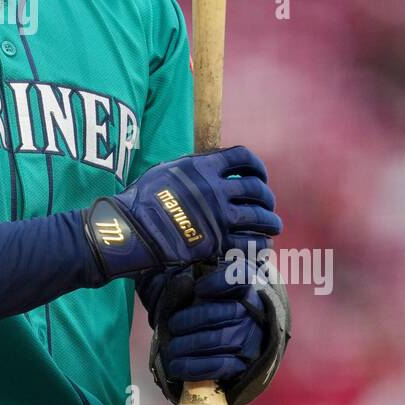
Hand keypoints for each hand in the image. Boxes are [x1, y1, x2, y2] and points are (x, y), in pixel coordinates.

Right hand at [81, 145, 281, 283]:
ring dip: (270, 222)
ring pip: (260, 217)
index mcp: (203, 167)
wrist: (131, 230)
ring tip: (272, 226)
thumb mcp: (165, 170)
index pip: (243, 158)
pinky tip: (261, 245)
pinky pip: (250, 243)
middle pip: (256, 189)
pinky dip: (260, 245)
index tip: (259, 175)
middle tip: (267, 205)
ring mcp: (217, 217)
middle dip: (267, 197)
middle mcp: (214, 189)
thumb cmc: (141, 199)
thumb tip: (210, 165)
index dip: (256, 166)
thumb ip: (191, 167)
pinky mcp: (216, 242)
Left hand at [156, 255, 268, 383]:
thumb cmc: (206, 316)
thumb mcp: (194, 298)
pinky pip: (220, 365)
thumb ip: (184, 289)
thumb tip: (183, 282)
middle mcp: (251, 313)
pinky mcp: (245, 365)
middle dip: (190, 320)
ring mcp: (251, 340)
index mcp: (242, 290)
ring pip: (217, 340)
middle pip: (220, 313)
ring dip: (188, 344)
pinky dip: (194, 366)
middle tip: (173, 325)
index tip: (198, 289)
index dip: (218, 283)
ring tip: (172, 348)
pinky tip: (177, 365)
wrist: (232, 347)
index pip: (239, 278)